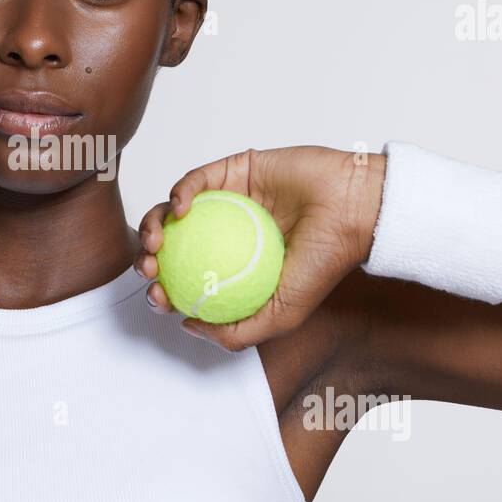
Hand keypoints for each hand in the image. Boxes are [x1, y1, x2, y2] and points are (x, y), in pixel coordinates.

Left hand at [135, 146, 384, 350]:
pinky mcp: (232, 170)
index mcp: (232, 266)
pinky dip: (179, 193)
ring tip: (155, 242)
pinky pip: (195, 180)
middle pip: (171, 245)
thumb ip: (236, 331)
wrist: (353, 212)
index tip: (160, 296)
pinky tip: (178, 209)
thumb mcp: (281, 315)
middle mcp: (224, 234)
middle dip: (148, 259)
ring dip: (153, 226)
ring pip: (174, 212)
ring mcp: (226, 201)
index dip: (164, 290)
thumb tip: (187, 324)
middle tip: (150, 270)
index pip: (185, 279)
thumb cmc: (325, 262)